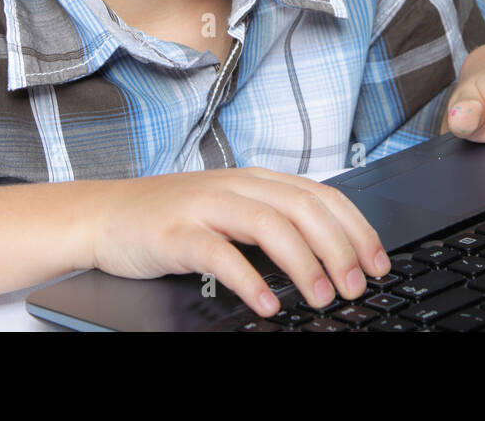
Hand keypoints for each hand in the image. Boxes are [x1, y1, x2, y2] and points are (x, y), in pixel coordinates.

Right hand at [86, 167, 389, 318]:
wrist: (106, 215)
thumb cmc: (173, 218)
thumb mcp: (232, 211)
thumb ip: (275, 223)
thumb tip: (331, 256)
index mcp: (258, 180)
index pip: (323, 195)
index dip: (357, 228)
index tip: (378, 263)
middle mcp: (238, 186)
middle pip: (304, 209)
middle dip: (340, 249)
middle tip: (357, 286)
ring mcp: (207, 206)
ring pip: (270, 226)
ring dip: (304, 264)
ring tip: (322, 297)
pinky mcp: (178, 233)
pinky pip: (221, 255)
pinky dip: (249, 280)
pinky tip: (266, 304)